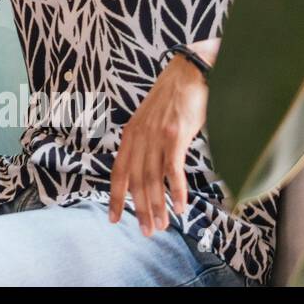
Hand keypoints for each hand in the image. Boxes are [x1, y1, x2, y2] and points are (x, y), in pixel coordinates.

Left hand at [108, 45, 211, 235]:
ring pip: (152, 179)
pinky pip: (173, 169)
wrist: (189, 71)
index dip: (115, 196)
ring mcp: (157, 136)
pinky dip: (176, 191)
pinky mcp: (176, 135)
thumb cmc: (174, 97)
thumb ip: (147, 141)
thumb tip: (150, 167)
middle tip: (146, 232)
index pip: (118, 171)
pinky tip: (179, 207)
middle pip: (136, 181)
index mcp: (131, 134)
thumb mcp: (152, 120)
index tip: (114, 219)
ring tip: (161, 226)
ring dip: (157, 206)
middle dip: (140, 209)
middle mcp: (139, 136)